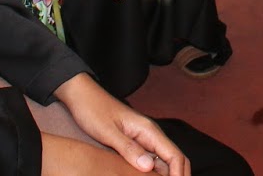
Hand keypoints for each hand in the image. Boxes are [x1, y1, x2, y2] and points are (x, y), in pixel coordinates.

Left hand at [53, 75, 187, 175]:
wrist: (83, 96)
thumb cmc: (93, 110)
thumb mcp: (108, 132)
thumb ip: (129, 149)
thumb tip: (149, 167)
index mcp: (148, 130)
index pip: (174, 155)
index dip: (179, 174)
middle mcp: (150, 134)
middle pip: (174, 158)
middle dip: (178, 175)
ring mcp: (143, 138)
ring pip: (163, 161)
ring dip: (165, 175)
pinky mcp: (134, 142)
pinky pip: (150, 159)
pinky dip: (153, 172)